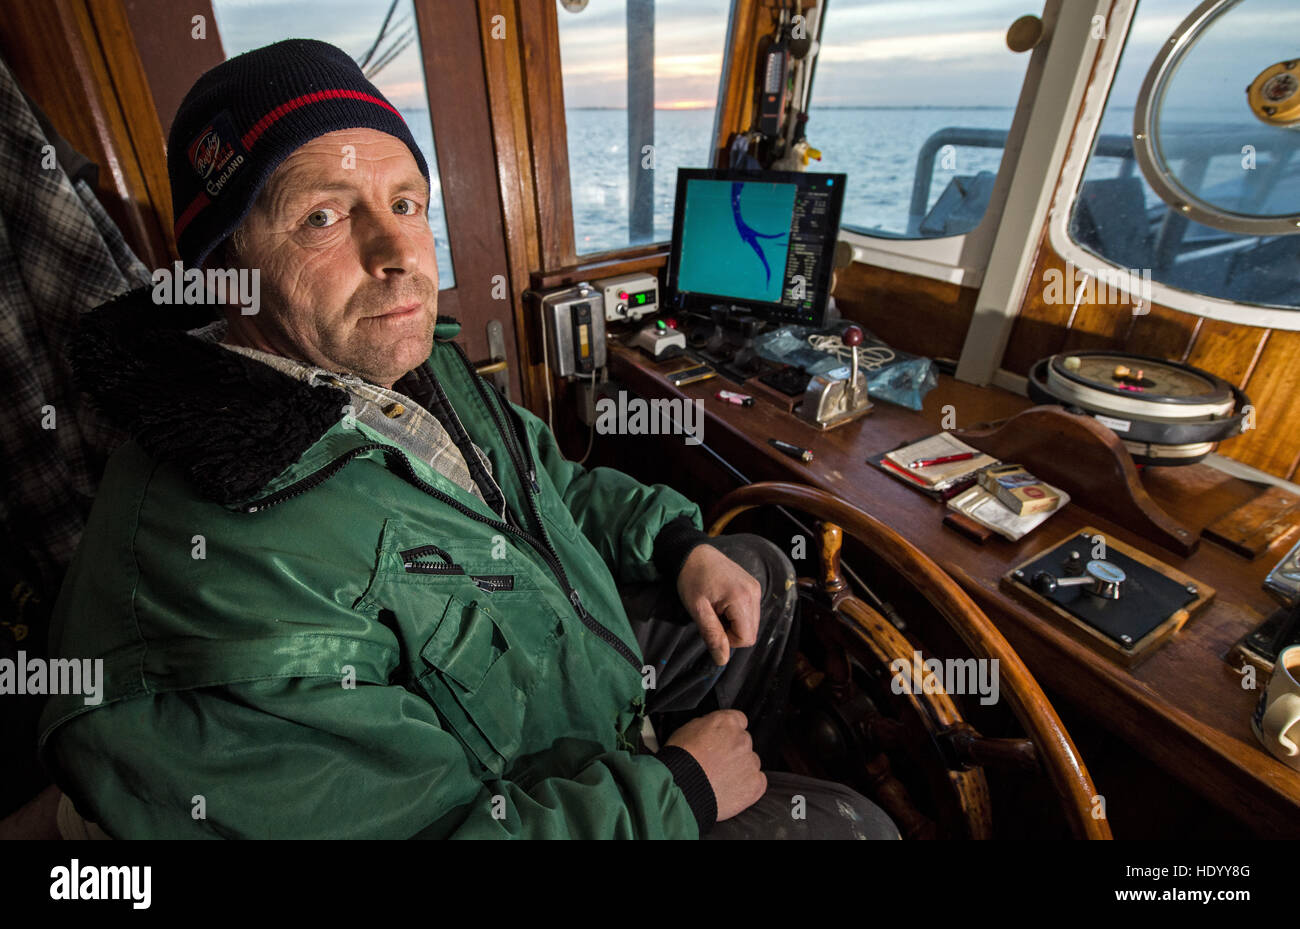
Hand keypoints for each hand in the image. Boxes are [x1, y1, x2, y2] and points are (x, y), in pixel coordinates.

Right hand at [666, 710, 765, 820]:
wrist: (682, 789)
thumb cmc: (680, 761)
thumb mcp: (686, 730)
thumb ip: (706, 726)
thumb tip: (710, 730)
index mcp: (727, 722)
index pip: (738, 720)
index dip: (728, 732)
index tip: (722, 741)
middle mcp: (742, 739)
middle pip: (744, 743)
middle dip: (733, 752)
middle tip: (716, 764)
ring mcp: (751, 762)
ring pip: (750, 763)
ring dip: (739, 769)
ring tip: (718, 780)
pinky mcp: (755, 783)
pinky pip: (757, 783)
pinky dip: (746, 787)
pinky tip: (729, 790)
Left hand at [676, 544, 760, 665]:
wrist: (693, 552)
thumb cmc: (691, 579)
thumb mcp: (697, 609)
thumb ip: (712, 635)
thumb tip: (722, 660)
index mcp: (742, 599)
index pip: (746, 638)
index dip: (728, 640)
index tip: (712, 625)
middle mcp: (754, 593)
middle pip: (751, 632)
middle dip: (731, 632)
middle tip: (713, 616)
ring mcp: (755, 588)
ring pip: (752, 623)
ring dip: (734, 623)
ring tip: (717, 608)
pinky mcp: (753, 585)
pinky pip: (750, 611)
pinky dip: (737, 614)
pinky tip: (723, 603)